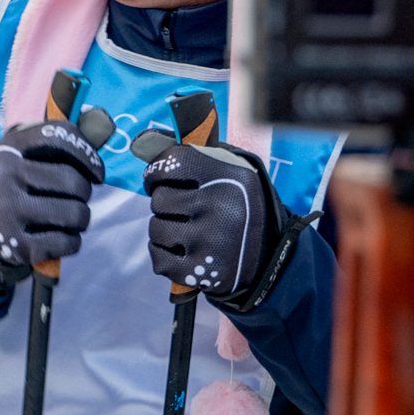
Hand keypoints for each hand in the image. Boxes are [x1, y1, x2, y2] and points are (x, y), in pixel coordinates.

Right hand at [0, 120, 104, 290]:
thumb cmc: (17, 186)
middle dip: (84, 194)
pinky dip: (71, 243)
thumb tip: (100, 130)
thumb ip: (56, 142)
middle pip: (74, 182)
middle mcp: (4, 175)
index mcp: (10, 147)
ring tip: (66, 219)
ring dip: (81, 220)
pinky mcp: (15, 245)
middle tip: (73, 199)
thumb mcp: (24, 155)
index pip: (60, 138)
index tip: (97, 174)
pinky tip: (57, 238)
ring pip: (76, 214)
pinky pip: (68, 243)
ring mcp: (7, 211)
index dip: (88, 155)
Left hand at [144, 141, 315, 309]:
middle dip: (164, 204)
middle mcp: (223, 206)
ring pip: (156, 229)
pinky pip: (158, 259)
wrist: (270, 254)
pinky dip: (162, 255)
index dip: (156, 172)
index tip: (157, 180)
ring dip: (163, 230)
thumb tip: (143, 142)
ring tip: (184, 230)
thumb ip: (193, 153)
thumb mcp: (230, 170)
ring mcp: (212, 242)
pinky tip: (180, 250)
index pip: (172, 162)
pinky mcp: (204, 272)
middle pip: (160, 199)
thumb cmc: (237, 205)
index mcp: (230, 175)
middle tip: (181, 209)